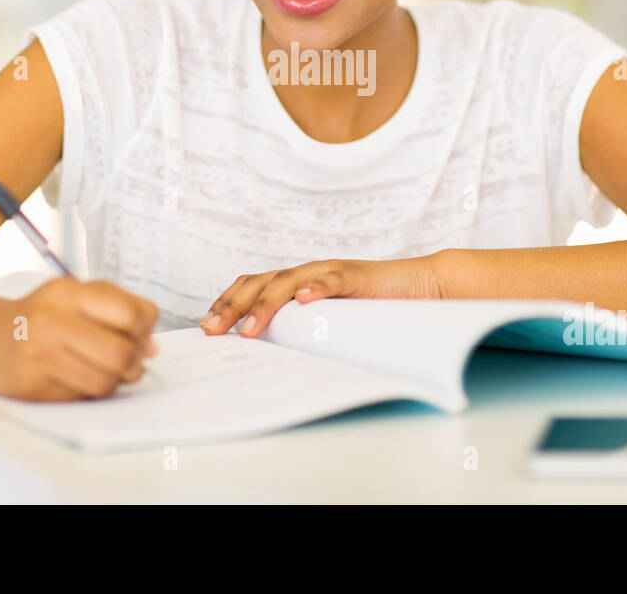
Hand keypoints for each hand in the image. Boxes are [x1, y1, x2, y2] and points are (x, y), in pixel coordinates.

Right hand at [0, 276, 159, 400]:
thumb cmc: (42, 316)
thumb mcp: (76, 296)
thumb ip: (119, 309)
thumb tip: (152, 347)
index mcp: (68, 292)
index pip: (130, 313)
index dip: (145, 329)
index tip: (141, 334)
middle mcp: (51, 321)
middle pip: (121, 353)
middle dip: (134, 362)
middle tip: (131, 361)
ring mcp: (40, 356)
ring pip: (106, 382)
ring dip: (116, 381)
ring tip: (108, 371)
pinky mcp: (34, 387)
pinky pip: (84, 397)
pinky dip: (93, 392)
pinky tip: (83, 378)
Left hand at [200, 254, 445, 338]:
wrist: (419, 287)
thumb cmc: (372, 306)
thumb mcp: (329, 320)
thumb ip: (302, 328)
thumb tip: (268, 354)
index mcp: (298, 282)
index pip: (253, 285)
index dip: (227, 303)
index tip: (207, 327)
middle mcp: (309, 272)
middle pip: (261, 282)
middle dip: (233, 306)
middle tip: (213, 331)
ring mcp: (331, 272)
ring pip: (289, 281)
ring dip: (266, 304)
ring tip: (250, 327)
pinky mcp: (358, 277)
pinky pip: (334, 279)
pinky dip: (317, 287)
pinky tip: (303, 299)